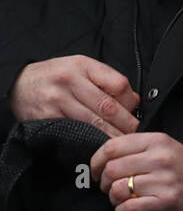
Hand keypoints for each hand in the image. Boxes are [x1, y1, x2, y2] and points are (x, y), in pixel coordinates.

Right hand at [10, 56, 139, 136]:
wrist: (18, 84)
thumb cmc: (56, 77)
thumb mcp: (81, 68)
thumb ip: (107, 81)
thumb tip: (134, 101)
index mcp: (83, 65)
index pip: (119, 84)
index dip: (131, 102)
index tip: (135, 113)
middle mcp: (70, 80)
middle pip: (108, 107)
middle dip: (126, 124)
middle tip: (134, 134)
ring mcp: (57, 100)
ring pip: (93, 123)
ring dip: (111, 136)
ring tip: (120, 143)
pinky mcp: (48, 117)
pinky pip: (75, 132)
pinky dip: (90, 140)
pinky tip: (99, 145)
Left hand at [91, 131, 182, 210]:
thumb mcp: (168, 149)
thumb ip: (140, 148)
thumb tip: (105, 156)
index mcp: (158, 141)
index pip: (112, 147)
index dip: (96, 161)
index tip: (96, 171)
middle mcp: (161, 159)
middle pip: (112, 169)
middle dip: (104, 183)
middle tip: (110, 188)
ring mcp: (164, 182)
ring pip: (117, 190)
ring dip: (114, 199)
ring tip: (122, 200)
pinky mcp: (166, 203)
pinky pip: (129, 209)